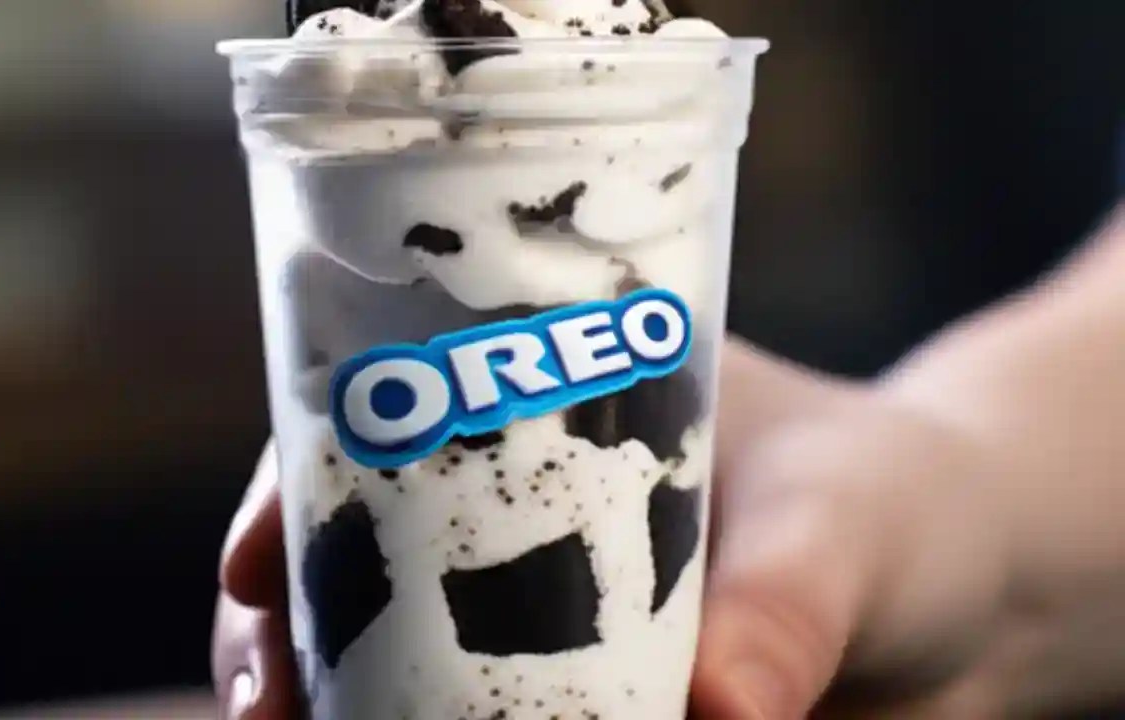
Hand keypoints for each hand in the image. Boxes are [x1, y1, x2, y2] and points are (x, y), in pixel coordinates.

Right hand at [213, 339, 1009, 718]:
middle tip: (265, 708)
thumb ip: (784, 609)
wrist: (969, 603)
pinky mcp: (573, 700)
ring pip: (389, 657)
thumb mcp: (849, 527)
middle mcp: (517, 504)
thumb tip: (719, 714)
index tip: (250, 564)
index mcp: (551, 399)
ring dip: (337, 707)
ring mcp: (534, 614)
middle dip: (286, 628)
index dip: (294, 484)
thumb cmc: (902, 510)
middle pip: (352, 553)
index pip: (385, 415)